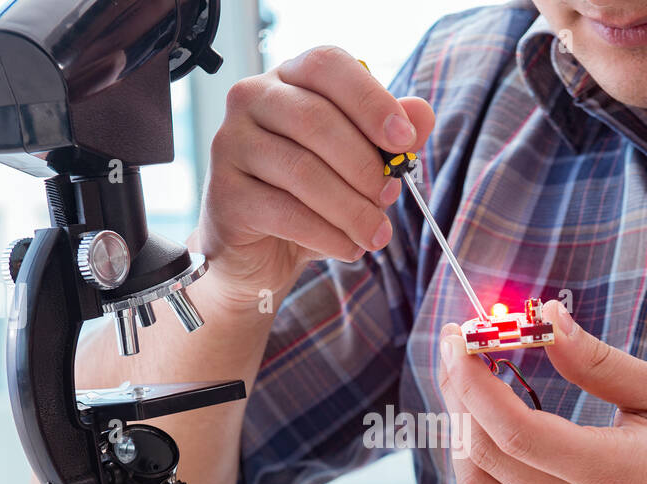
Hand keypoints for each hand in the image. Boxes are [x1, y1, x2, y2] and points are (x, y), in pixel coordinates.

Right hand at [198, 46, 434, 304]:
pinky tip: (348, 248)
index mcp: (288, 79)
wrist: (260, 253)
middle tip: (390, 197)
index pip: (327, 65)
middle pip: (315, 119)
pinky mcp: (223, 193)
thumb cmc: (309, 199)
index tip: (404, 140)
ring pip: (302, 170)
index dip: (370, 100)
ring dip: (351, 208)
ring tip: (375, 234)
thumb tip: (423, 114)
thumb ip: (386, 139)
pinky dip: (326, 235)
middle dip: (364, 165)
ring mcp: (230, 144)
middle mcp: (251, 99)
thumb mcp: (356, 166)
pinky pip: (284, 212)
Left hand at [436, 300, 646, 483]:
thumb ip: (599, 362)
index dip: (473, 382)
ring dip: (463, 435)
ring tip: (474, 385)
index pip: (514, 431)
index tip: (460, 340)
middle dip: (459, 396)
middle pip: (484, 459)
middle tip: (462, 349)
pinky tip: (492, 431)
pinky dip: (482, 471)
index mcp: (615, 474)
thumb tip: (548, 322)